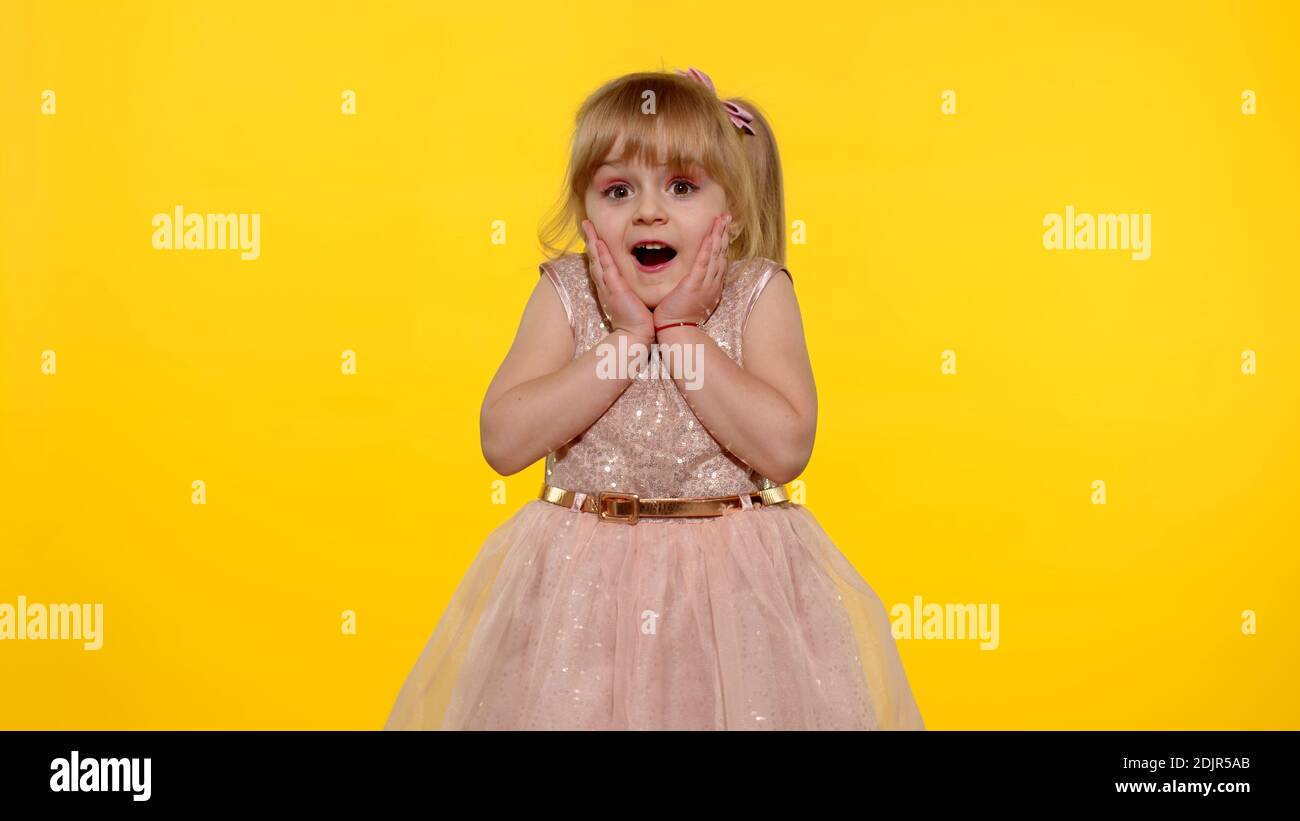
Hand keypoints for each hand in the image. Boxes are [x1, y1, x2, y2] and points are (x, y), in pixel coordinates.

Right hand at [582, 220, 654, 340]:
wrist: (636, 334)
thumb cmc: (637, 320)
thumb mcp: (632, 301)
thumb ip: (632, 290)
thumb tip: (638, 283)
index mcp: (610, 287)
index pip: (601, 263)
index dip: (596, 249)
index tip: (594, 235)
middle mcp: (605, 284)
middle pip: (594, 257)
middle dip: (590, 239)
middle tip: (586, 224)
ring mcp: (608, 285)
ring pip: (597, 259)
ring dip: (592, 241)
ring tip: (588, 226)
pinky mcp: (615, 288)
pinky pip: (606, 267)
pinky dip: (601, 255)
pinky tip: (598, 243)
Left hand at [652, 213, 731, 330]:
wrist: (677, 331)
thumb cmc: (680, 318)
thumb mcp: (692, 300)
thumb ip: (694, 287)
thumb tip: (692, 279)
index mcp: (712, 286)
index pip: (720, 260)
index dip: (722, 243)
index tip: (723, 229)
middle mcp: (713, 283)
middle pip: (721, 254)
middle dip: (724, 234)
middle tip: (726, 217)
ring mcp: (705, 283)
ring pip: (715, 255)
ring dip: (718, 235)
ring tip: (722, 219)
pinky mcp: (694, 284)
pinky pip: (703, 263)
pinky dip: (708, 248)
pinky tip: (710, 236)